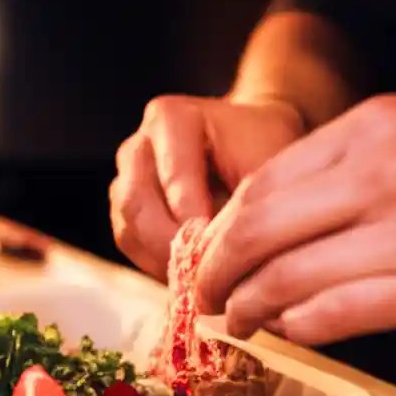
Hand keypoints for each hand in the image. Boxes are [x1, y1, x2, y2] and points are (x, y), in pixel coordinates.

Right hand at [109, 95, 303, 279]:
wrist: (251, 145)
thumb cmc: (263, 148)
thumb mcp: (269, 163)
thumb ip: (244, 200)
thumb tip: (222, 252)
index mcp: (170, 119)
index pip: (173, 177)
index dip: (196, 220)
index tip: (223, 251)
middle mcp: (139, 145)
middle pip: (136, 204)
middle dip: (171, 245)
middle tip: (207, 275)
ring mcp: (125, 178)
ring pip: (128, 229)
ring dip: (162, 259)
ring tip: (202, 277)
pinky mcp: (125, 210)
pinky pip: (129, 244)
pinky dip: (156, 264)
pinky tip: (190, 273)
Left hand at [196, 94, 395, 344]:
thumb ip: (365, 171)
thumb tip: (296, 225)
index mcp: (380, 127)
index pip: (265, 180)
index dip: (225, 227)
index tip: (212, 253)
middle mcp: (386, 170)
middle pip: (259, 227)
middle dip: (219, 271)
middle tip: (205, 297)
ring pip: (288, 274)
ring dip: (251, 307)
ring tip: (239, 323)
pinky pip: (338, 312)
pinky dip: (302, 327)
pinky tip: (294, 332)